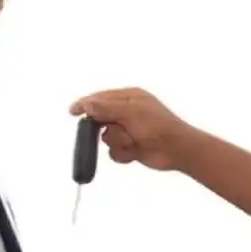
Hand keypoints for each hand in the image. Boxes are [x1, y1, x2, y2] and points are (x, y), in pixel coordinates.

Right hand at [69, 87, 194, 171]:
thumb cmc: (158, 126)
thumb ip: (106, 108)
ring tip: (133, 141)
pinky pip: (114, 152)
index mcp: (129, 98)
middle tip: (112, 130)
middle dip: (106, 127)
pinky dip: (123, 153)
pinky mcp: (131, 147)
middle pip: (101, 119)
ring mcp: (129, 131)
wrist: (177, 150)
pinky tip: (135, 151)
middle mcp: (127, 113)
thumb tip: (87, 103)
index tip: (73, 111)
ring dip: (118, 142)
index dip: (86, 105)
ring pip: (107, 138)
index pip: (101, 99)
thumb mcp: (131, 112)